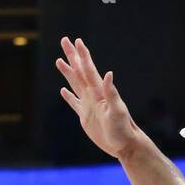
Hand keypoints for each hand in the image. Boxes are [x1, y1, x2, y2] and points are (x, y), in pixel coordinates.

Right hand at [55, 37, 142, 159]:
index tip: (76, 41)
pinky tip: (63, 90)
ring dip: (68, 72)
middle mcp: (93, 95)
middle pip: (79, 71)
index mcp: (99, 92)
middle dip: (72, 56)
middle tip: (64, 40)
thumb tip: (108, 74)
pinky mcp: (85, 116)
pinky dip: (68, 96)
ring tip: (59, 60)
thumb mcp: (117, 111)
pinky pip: (74, 103)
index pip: (89, 69)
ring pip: (75, 84)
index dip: (82, 55)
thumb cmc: (123, 129)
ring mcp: (89, 105)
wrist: (124, 144)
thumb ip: (111, 93)